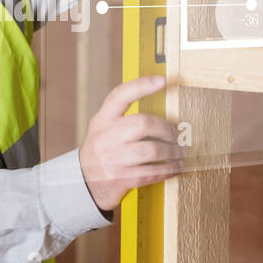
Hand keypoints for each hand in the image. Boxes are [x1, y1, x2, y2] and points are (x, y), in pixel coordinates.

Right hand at [78, 74, 183, 211]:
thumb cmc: (102, 151)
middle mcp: (106, 137)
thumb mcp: (103, 129)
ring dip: (172, 152)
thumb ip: (125, 118)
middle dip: (167, 129)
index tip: (162, 80)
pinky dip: (168, 170)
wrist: (82, 182)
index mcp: (102, 120)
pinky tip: (174, 168)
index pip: (120, 95)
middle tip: (178, 135)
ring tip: (180, 153)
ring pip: (151, 150)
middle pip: (142, 123)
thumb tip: (163, 112)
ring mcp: (112, 159)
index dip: (142, 85)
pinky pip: (151, 173)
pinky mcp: (120, 179)